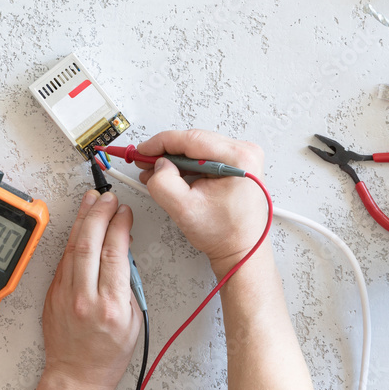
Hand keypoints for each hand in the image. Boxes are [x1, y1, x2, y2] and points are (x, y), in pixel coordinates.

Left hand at [30, 191, 140, 389]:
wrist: (77, 374)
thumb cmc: (108, 353)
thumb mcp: (134, 320)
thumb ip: (128, 283)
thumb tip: (123, 249)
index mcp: (110, 305)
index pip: (115, 252)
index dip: (120, 225)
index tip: (124, 212)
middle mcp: (85, 297)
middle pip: (89, 242)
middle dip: (99, 213)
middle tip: (107, 198)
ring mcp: (65, 294)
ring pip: (72, 246)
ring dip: (83, 219)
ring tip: (91, 200)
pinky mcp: (53, 293)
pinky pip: (63, 258)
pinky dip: (73, 237)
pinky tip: (80, 224)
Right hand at [138, 129, 269, 276]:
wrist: (242, 250)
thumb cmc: (224, 234)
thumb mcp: (184, 209)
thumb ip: (164, 183)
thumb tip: (159, 164)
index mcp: (238, 159)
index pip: (192, 139)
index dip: (161, 143)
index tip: (143, 150)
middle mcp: (245, 153)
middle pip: (194, 142)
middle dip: (166, 152)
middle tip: (146, 163)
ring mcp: (243, 158)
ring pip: (198, 149)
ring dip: (175, 160)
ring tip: (156, 172)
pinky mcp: (238, 165)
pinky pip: (205, 156)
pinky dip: (187, 164)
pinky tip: (173, 174)